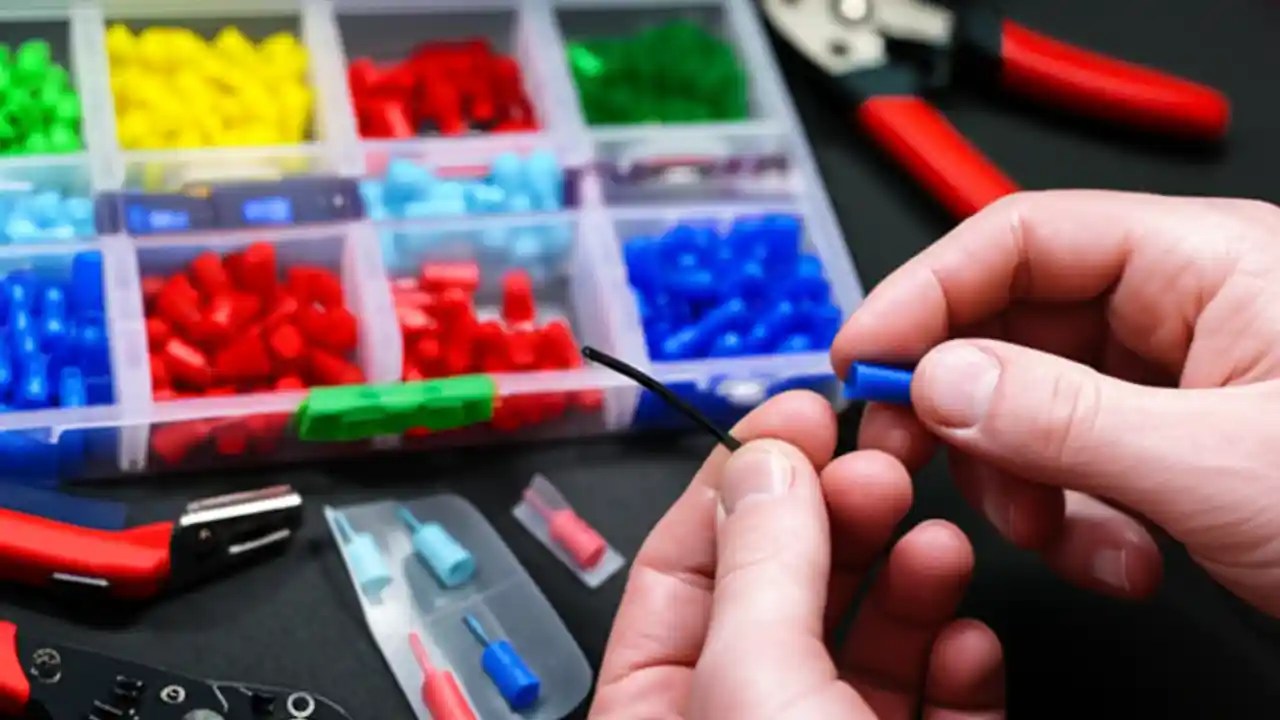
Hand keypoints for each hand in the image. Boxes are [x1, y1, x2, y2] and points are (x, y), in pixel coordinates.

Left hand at [590, 392, 1004, 718]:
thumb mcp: (756, 683)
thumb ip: (760, 566)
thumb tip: (765, 465)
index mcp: (657, 712)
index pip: (676, 571)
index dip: (737, 485)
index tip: (799, 418)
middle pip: (783, 593)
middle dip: (836, 519)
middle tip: (882, 465)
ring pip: (867, 643)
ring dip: (910, 582)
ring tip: (938, 544)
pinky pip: (940, 703)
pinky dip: (959, 665)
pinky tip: (968, 640)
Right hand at [832, 190, 1279, 614]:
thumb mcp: (1218, 465)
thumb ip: (1060, 418)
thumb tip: (940, 379)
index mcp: (1207, 264)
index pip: (1024, 238)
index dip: (929, 291)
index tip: (865, 356)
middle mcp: (1185, 310)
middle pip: (1014, 326)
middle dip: (970, 407)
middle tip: (921, 457)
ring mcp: (1176, 382)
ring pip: (1032, 406)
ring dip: (1024, 483)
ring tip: (1066, 541)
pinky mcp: (1173, 444)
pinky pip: (1074, 462)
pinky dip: (1071, 519)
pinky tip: (1120, 558)